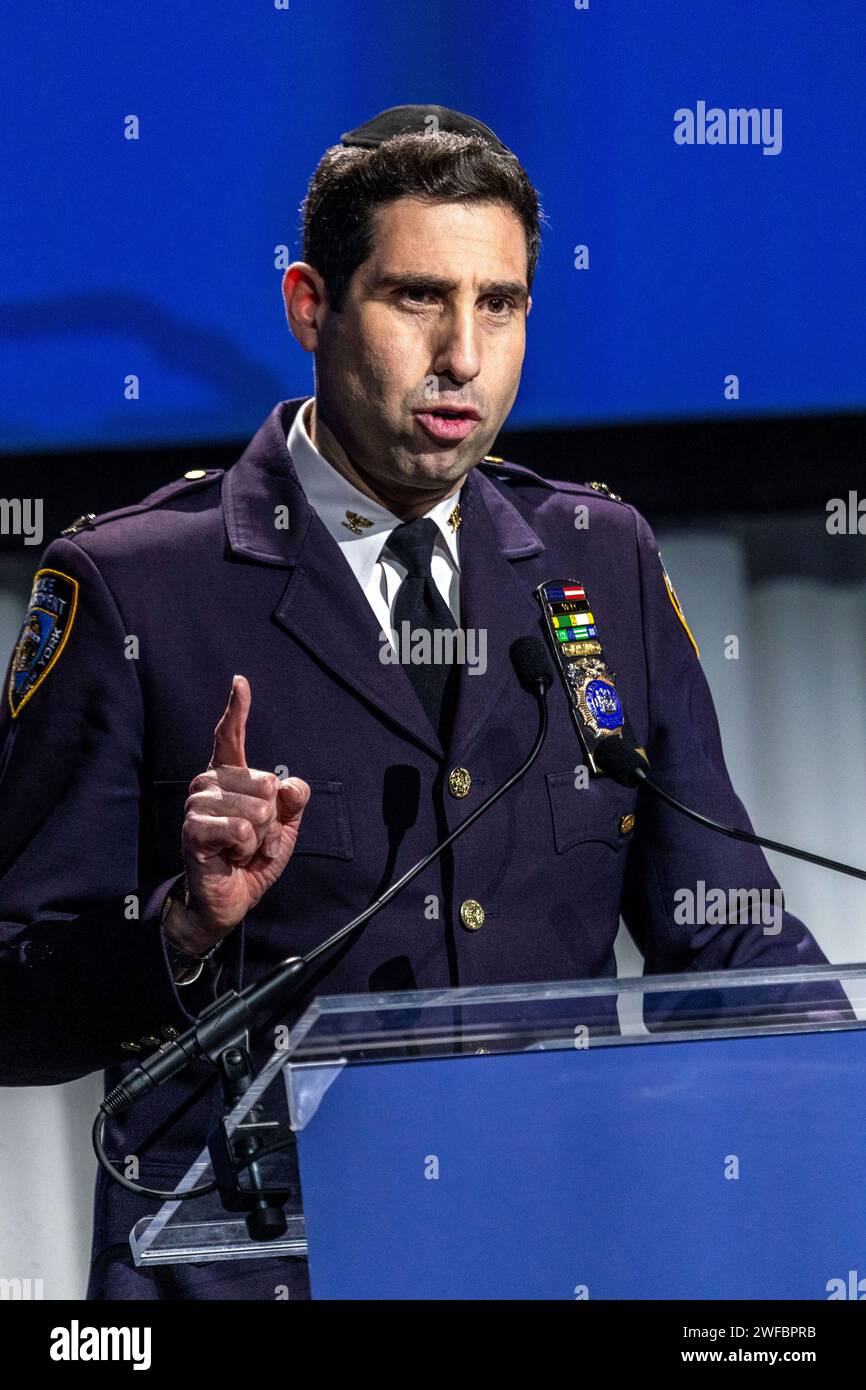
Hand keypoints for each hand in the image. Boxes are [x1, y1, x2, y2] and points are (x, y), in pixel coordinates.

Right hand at [165, 675, 309, 953]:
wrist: (229, 899)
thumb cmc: (251, 859)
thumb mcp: (284, 829)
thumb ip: (292, 803)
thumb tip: (293, 784)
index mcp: (230, 777)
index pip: (230, 736)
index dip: (236, 709)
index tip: (240, 682)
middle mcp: (209, 783)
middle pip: (266, 784)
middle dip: (272, 820)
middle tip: (251, 839)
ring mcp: (198, 805)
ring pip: (257, 810)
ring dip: (260, 838)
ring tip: (241, 849)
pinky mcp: (193, 830)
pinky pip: (241, 830)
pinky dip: (246, 849)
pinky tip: (231, 857)